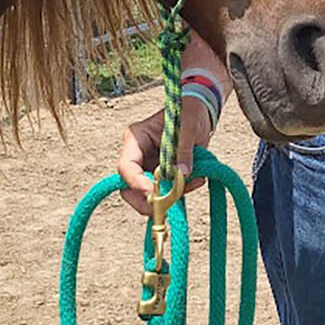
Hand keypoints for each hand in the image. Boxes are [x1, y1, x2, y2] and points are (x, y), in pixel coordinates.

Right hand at [116, 97, 213, 214]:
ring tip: (194, 182)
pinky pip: (166, 193)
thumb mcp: (188, 127)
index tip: (153, 194)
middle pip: (129, 188)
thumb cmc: (189, 114)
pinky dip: (180, 193)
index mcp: (136, 140)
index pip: (127, 167)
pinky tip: (197, 180)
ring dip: (169, 198)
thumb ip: (184, 149)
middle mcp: (138, 157)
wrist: (198, 115)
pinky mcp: (161, 177)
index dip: (137, 183)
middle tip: (166, 209)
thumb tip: (182, 174)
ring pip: (147, 195)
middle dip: (146, 201)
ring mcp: (148, 168)